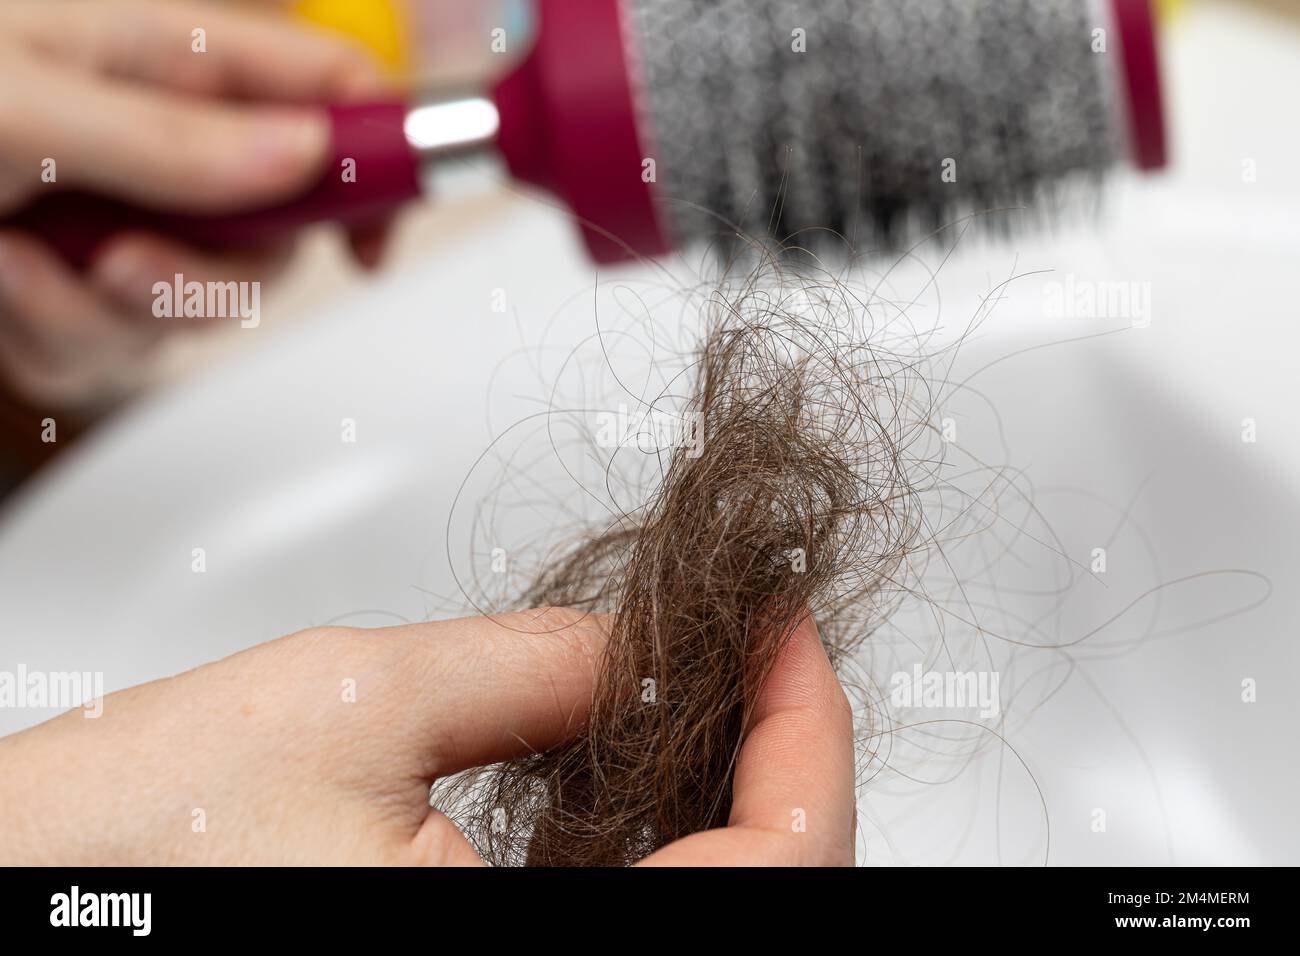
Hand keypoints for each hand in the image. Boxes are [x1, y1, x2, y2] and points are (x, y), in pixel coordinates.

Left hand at [0, 0, 387, 406]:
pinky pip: (117, 352)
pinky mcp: (79, 291)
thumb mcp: (23, 99)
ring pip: (194, 311)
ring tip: (14, 255)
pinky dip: (52, 337)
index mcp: (173, 58)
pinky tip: (0, 281)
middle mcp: (167, 146)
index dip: (380, 160)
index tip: (371, 237)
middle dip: (204, 275)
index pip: (333, 93)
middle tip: (124, 259)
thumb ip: (172, 138)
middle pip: (278, 236)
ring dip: (99, 308)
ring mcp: (126, 221)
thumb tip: (304, 158)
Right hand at [0, 608, 855, 865]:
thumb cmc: (124, 850)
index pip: (781, 857)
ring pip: (690, 900)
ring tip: (699, 688)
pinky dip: (645, 842)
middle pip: (756, 882)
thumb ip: (533, 661)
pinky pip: (613, 911)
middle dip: (775, 756)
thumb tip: (639, 637)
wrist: (12, 892)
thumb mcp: (358, 705)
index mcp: (523, 954)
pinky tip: (620, 768)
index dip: (810, 729)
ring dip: (718, 795)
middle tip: (758, 651)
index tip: (793, 633)